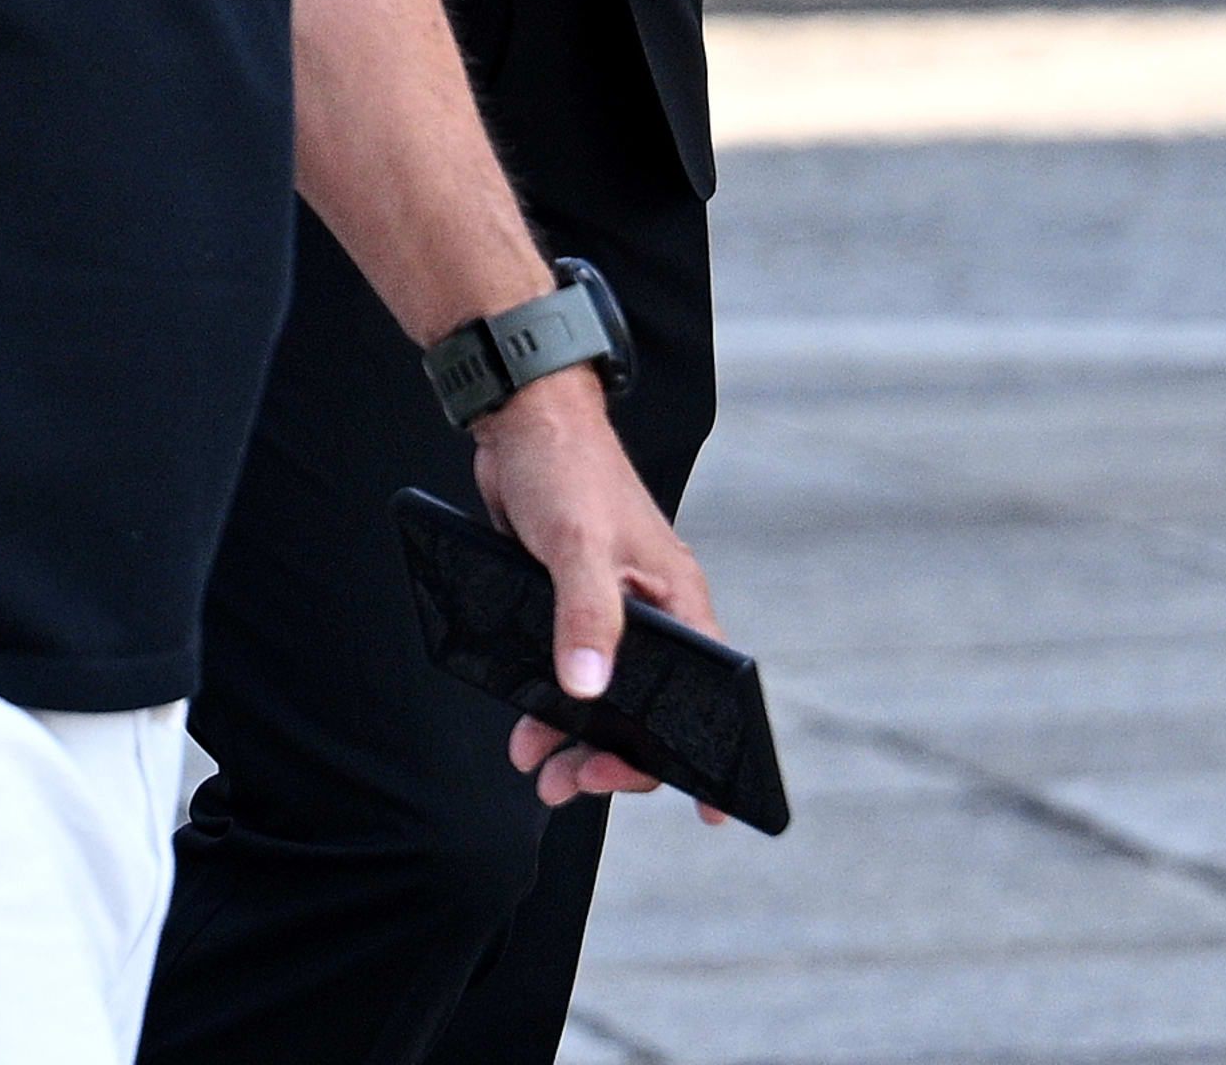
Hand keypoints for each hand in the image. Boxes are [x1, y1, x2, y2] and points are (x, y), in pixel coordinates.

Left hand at [469, 370, 727, 821]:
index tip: (706, 807)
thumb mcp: (578, 542)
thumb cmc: (565, 465)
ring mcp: (611, 610)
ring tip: (539, 772)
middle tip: (568, 784)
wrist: (519, 419)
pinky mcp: (568, 603)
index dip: (706, 753)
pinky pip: (567, 670)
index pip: (707, 696)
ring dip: (572, 739)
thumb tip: (586, 691)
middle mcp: (652, 612)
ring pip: (604, 697)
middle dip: (614, 757)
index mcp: (678, 601)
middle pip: (649, 709)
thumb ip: (587, 615)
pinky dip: (547, 704)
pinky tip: (524, 729)